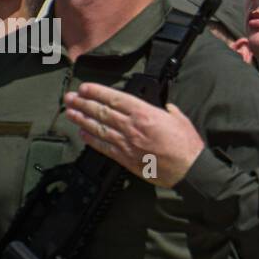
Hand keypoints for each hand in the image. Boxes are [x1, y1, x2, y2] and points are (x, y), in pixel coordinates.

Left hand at [64, 83, 204, 187]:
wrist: (189, 170)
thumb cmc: (187, 146)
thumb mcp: (180, 119)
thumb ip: (168, 110)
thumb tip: (165, 107)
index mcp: (145, 114)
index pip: (115, 99)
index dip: (97, 92)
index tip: (84, 88)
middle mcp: (132, 127)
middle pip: (102, 112)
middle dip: (83, 103)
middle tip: (69, 98)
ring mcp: (127, 144)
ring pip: (99, 128)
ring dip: (82, 120)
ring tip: (70, 113)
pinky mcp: (126, 159)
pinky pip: (104, 147)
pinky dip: (92, 140)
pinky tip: (83, 133)